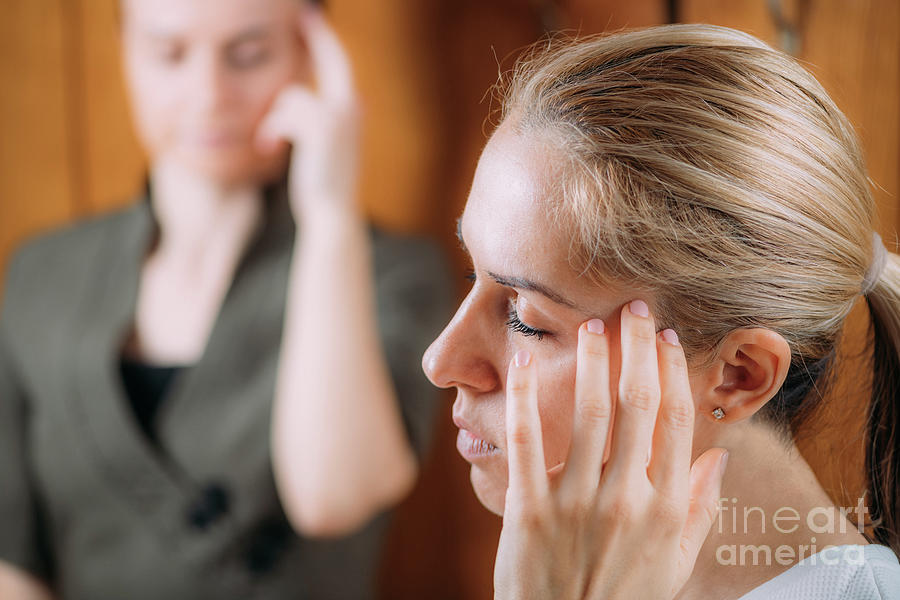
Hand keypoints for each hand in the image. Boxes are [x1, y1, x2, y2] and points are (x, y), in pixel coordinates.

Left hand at [255, 6, 360, 221]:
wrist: (331, 215)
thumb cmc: (322, 186)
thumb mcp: (322, 149)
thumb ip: (317, 121)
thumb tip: (294, 101)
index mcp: (353, 112)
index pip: (341, 67)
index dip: (326, 41)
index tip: (312, 19)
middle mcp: (351, 108)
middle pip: (333, 59)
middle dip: (319, 35)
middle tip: (305, 14)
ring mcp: (338, 117)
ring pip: (291, 97)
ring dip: (274, 121)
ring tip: (270, 145)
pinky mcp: (319, 128)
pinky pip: (282, 115)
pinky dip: (270, 132)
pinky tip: (269, 150)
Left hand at [494, 300, 728, 599]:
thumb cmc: (624, 598)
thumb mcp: (677, 563)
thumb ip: (701, 509)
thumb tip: (719, 455)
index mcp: (665, 507)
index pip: (674, 421)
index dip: (672, 372)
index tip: (667, 339)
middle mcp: (626, 498)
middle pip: (636, 404)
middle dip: (637, 348)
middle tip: (633, 308)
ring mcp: (576, 503)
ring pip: (588, 413)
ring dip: (591, 361)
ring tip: (590, 325)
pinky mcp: (529, 510)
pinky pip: (526, 441)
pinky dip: (523, 397)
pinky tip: (520, 362)